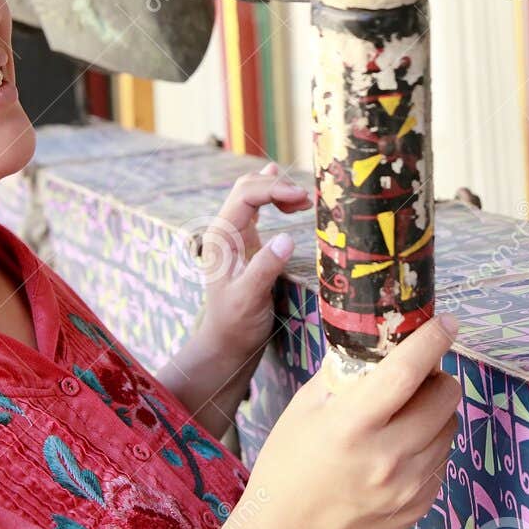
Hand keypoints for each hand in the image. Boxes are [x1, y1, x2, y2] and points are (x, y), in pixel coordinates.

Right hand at [189, 314, 460, 528]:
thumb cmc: (287, 470)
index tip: (446, 323)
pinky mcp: (420, 505)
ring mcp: (409, 485)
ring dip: (435, 412)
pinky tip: (399, 451)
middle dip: (437, 378)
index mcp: (353, 425)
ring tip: (403, 416)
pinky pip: (441, 459)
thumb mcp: (304, 410)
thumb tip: (374, 346)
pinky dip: (429, 445)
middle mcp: (389, 455)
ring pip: (449, 427)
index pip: (408, 371)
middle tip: (416, 378)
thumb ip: (342, 375)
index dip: (432, 340)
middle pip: (444, 397)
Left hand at [196, 161, 312, 362]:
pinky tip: (286, 195)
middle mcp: (225, 230)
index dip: (274, 189)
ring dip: (278, 191)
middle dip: (277, 186)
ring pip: (253, 194)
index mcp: (221, 236)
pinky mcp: (247, 241)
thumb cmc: (236, 323)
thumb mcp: (249, 298)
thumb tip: (288, 238)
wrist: (229, 342)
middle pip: (248, 187)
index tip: (302, 198)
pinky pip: (257, 208)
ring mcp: (235, 234)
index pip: (245, 195)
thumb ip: (265, 267)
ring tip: (303, 202)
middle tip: (307, 201)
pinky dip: (274, 198)